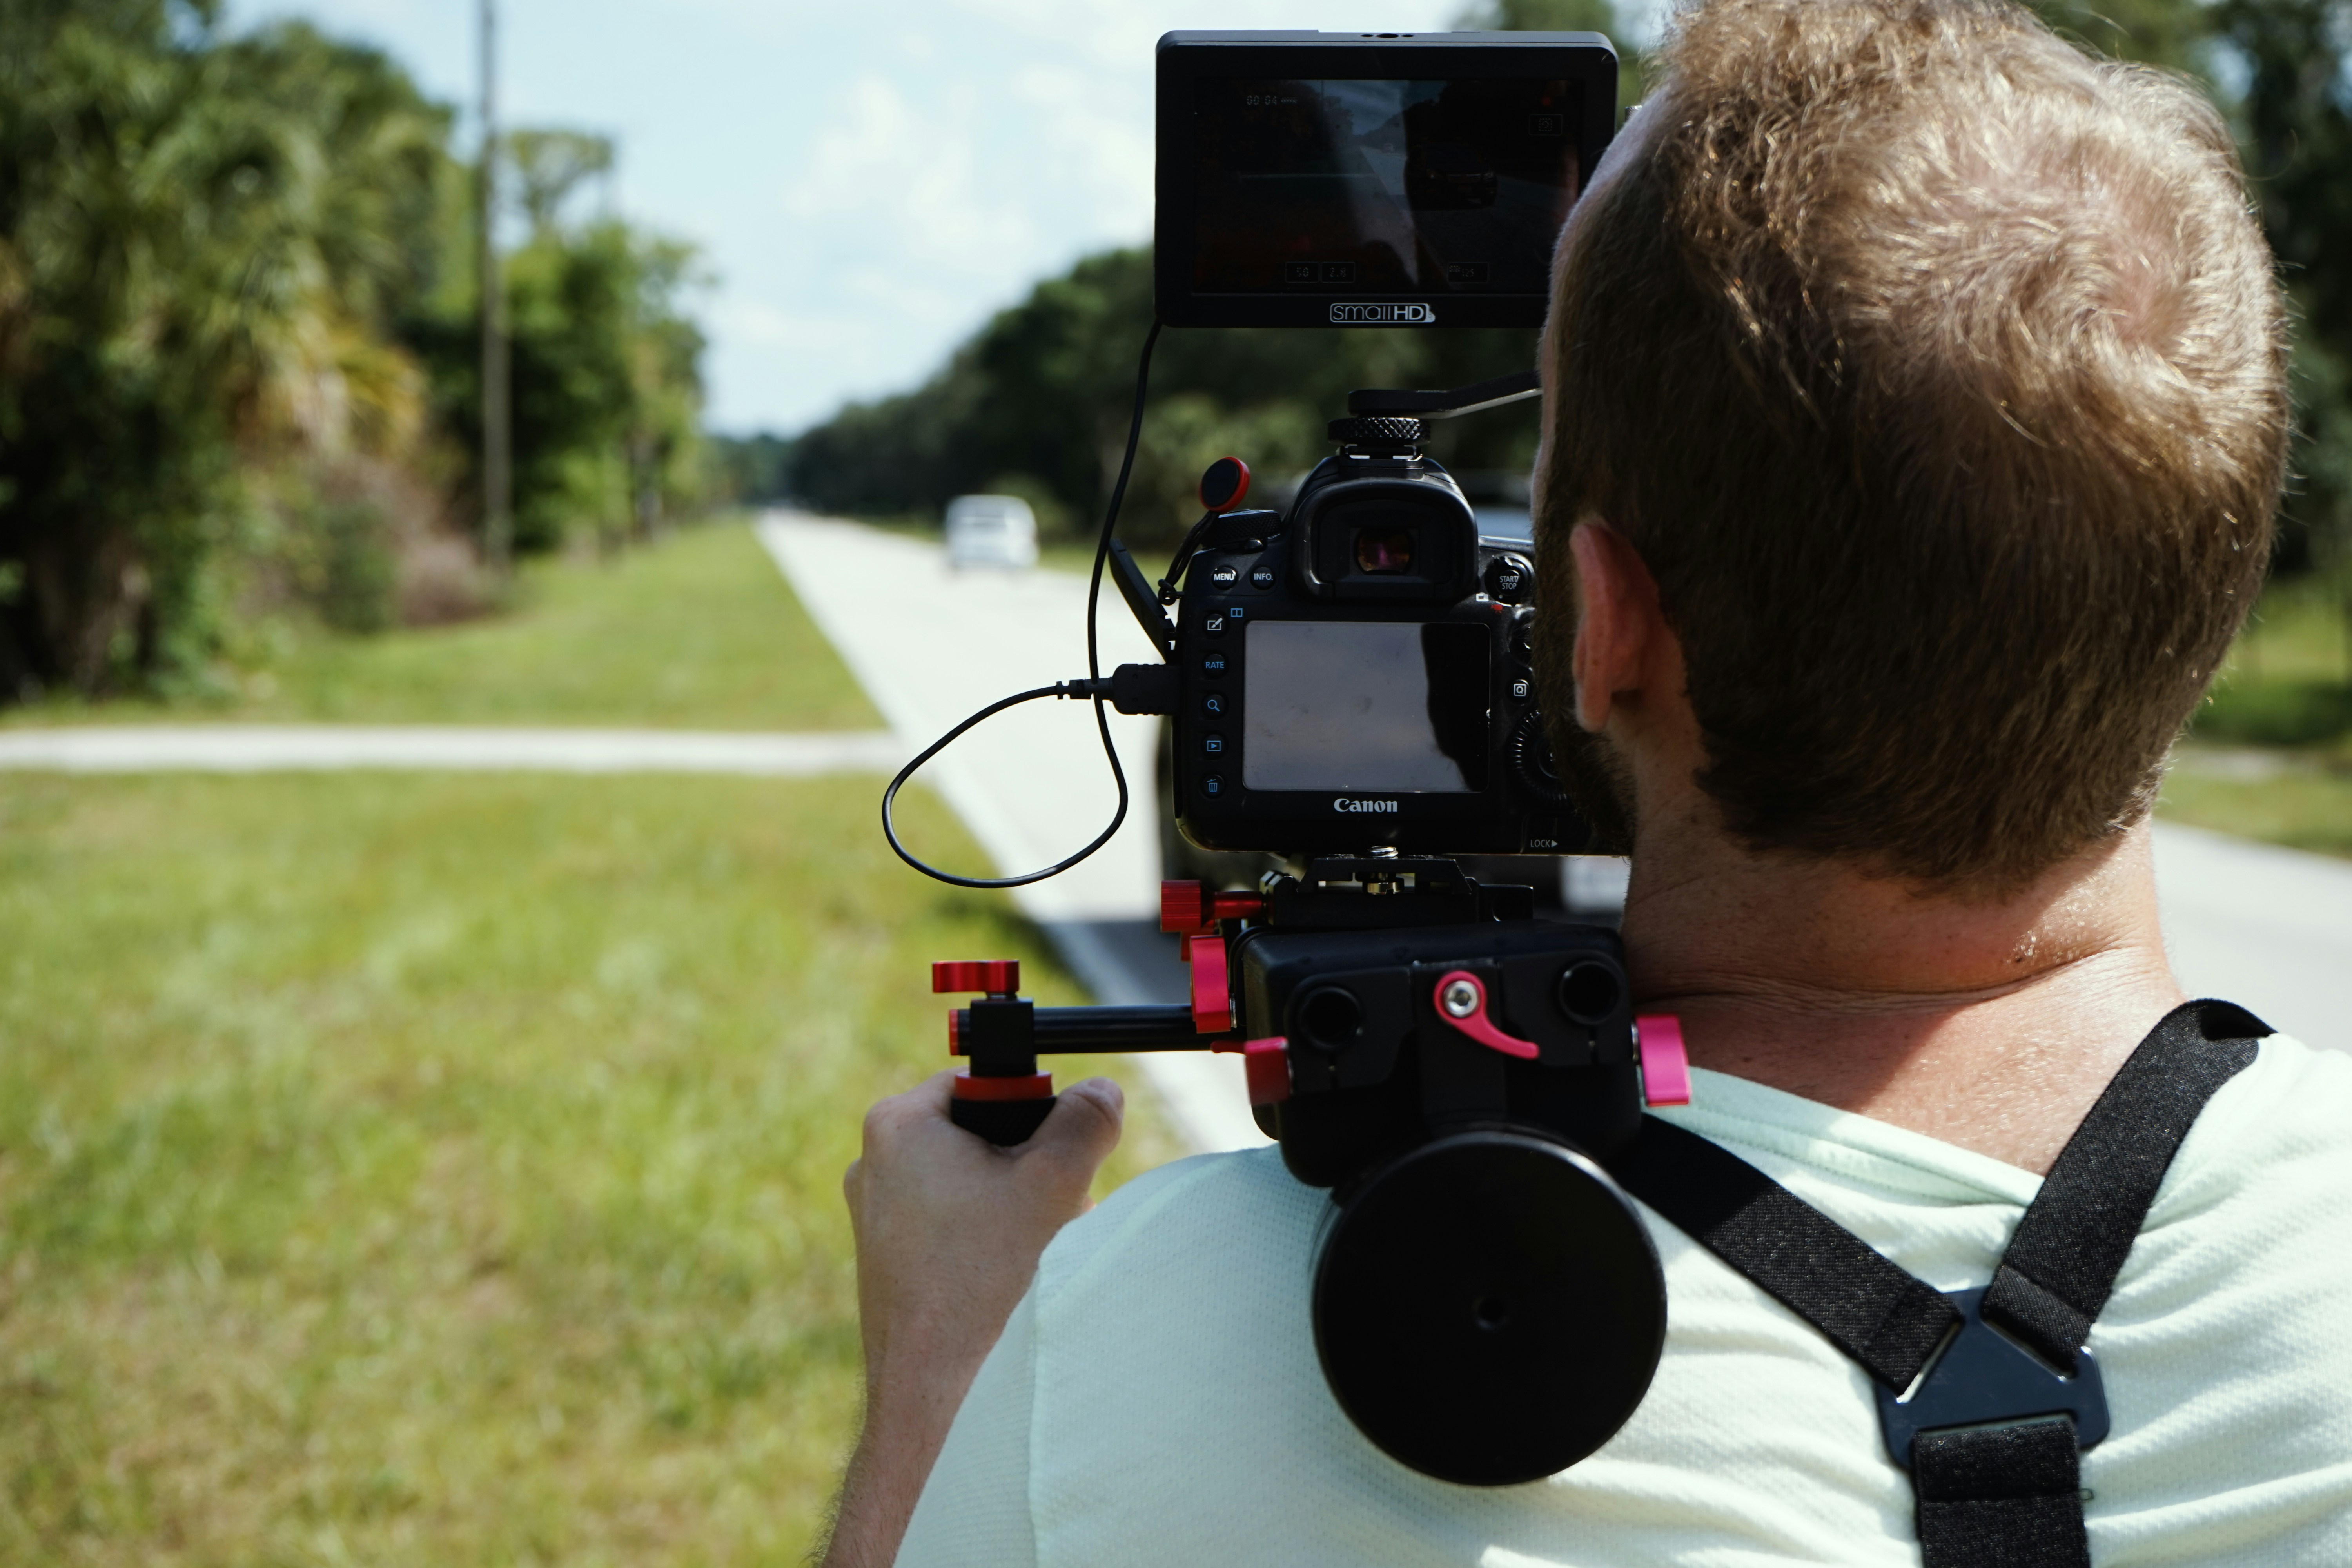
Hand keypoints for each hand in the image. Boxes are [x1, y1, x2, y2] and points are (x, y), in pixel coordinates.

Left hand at [820, 1070, 1124, 1567]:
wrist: (935, 1386)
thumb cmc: (981, 1279)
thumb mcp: (1053, 1182)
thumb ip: (1085, 1122)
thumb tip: (1102, 1092)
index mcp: (898, 1124)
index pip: (983, 1086)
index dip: (1033, 1115)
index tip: (1053, 1155)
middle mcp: (874, 1164)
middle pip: (980, 1137)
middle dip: (1029, 1170)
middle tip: (1050, 1209)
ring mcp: (876, 1217)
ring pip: (970, 1186)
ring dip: (1014, 1210)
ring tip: (1029, 1252)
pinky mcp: (887, 1261)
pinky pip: (951, 1228)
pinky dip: (987, 1244)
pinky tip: (1006, 1280)